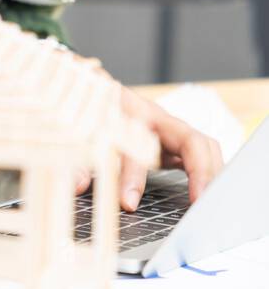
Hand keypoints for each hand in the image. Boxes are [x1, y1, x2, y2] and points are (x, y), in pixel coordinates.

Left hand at [74, 84, 223, 210]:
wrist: (93, 85)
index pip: (136, 143)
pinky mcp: (174, 140)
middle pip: (189, 139)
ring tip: (209, 204)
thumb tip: (76, 185)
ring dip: (211, 173)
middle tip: (198, 204)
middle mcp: (154, 116)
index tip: (128, 202)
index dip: (133, 175)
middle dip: (198, 171)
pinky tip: (210, 194)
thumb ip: (76, 158)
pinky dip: (210, 172)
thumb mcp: (77, 131)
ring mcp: (168, 127)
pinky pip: (202, 153)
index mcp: (127, 110)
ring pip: (203, 145)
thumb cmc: (88, 108)